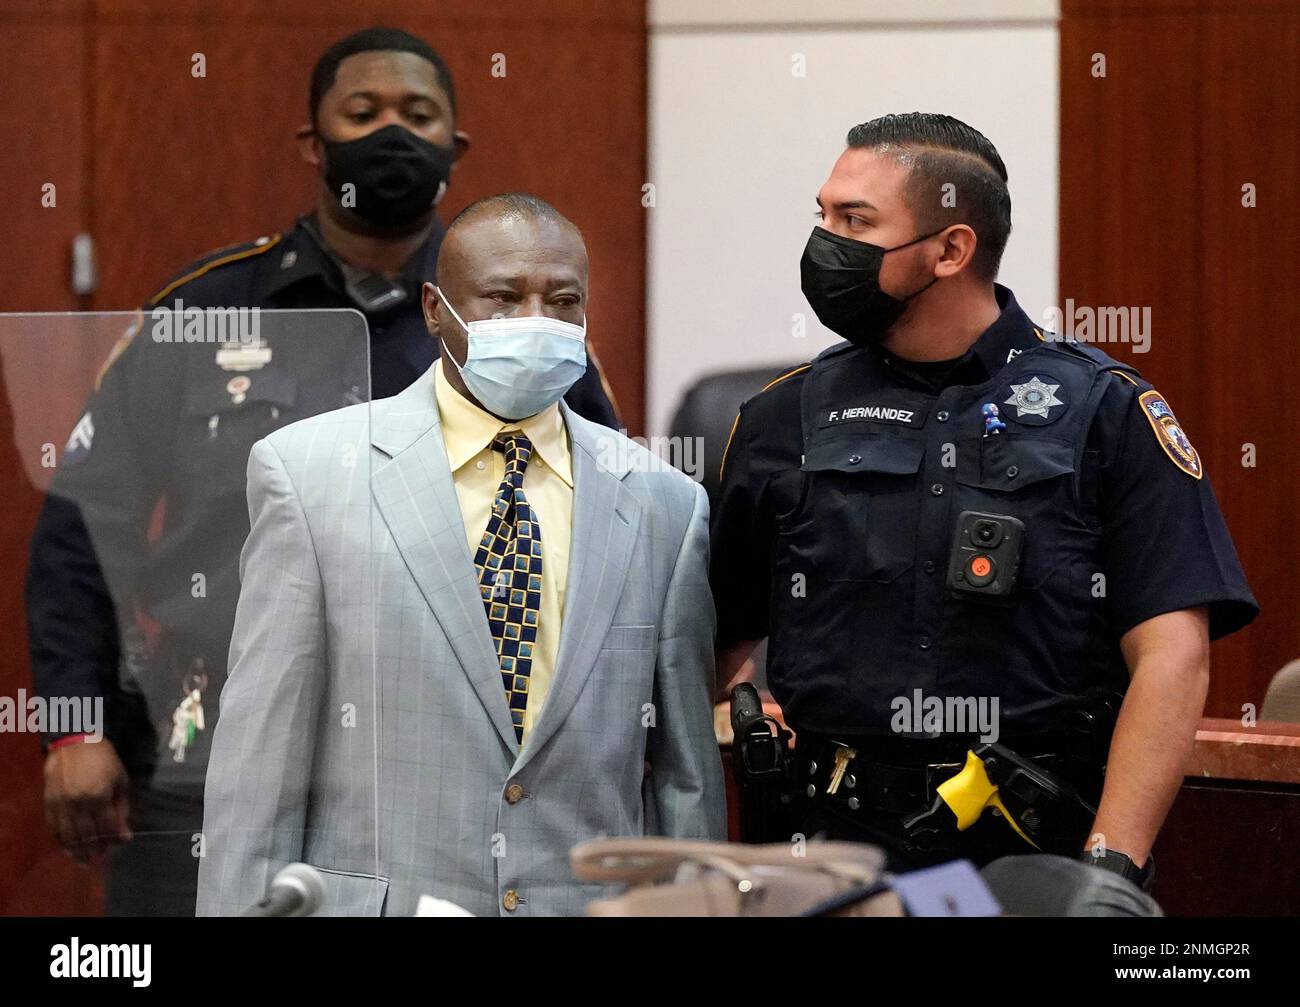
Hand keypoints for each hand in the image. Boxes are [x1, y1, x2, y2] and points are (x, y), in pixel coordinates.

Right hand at [43, 739, 132, 863]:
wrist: (75, 743)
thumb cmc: (104, 759)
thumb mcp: (121, 780)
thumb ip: (121, 807)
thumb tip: (123, 831)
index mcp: (99, 797)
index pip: (108, 827)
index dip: (117, 837)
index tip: (124, 840)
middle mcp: (78, 804)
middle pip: (88, 836)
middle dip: (98, 848)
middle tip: (103, 855)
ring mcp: (61, 805)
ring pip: (69, 837)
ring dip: (78, 852)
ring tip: (86, 860)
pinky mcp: (49, 804)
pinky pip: (54, 830)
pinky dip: (61, 843)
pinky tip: (69, 850)